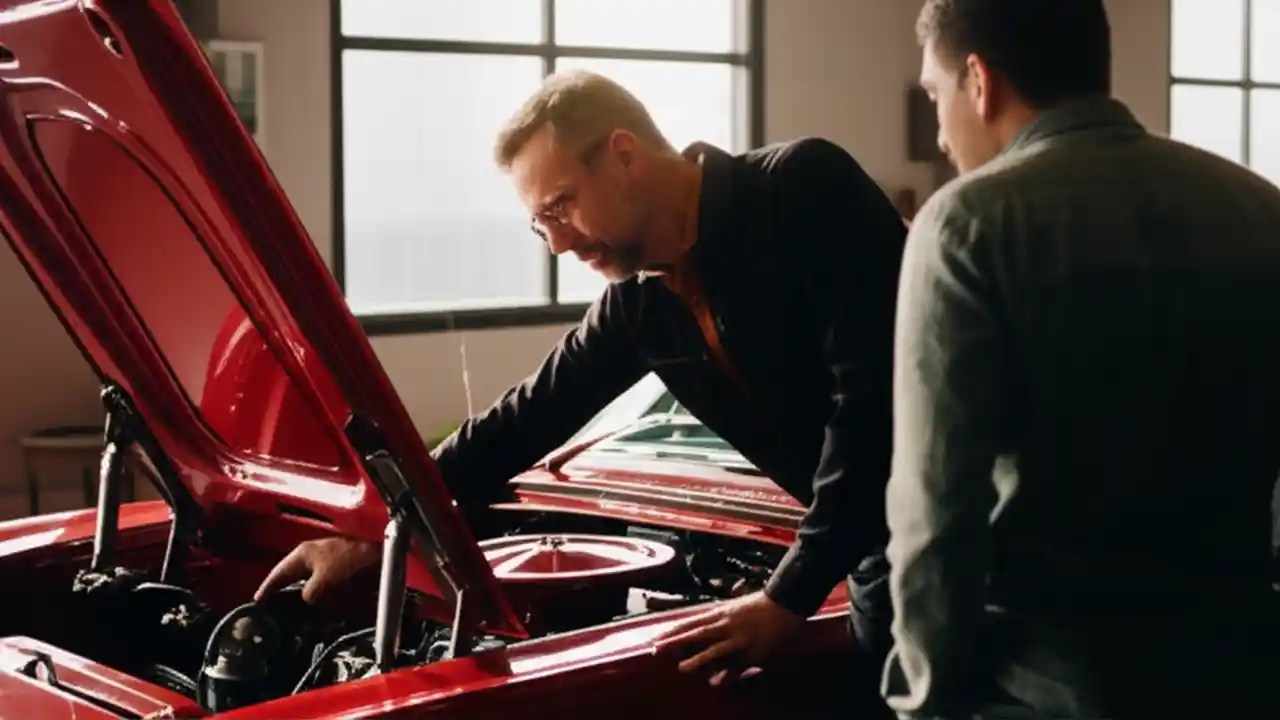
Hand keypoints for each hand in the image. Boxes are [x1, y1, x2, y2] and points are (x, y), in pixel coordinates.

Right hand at [253, 537, 379, 603]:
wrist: (379, 550)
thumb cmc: (350, 558)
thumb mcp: (324, 578)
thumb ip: (310, 593)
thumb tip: (308, 600)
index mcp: (302, 555)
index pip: (278, 574)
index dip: (266, 589)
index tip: (256, 604)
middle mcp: (311, 558)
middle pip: (291, 580)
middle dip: (284, 596)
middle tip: (276, 614)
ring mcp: (325, 563)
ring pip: (309, 586)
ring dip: (305, 600)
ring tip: (298, 617)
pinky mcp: (339, 571)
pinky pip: (324, 588)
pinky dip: (322, 599)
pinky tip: (323, 610)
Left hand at [654, 590, 805, 685]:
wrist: (785, 602)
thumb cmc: (759, 604)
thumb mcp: (733, 606)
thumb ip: (717, 616)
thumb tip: (701, 624)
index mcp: (721, 613)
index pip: (691, 622)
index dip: (673, 631)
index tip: (657, 637)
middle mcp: (726, 624)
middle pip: (696, 634)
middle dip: (676, 642)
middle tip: (658, 649)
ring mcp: (739, 638)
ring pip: (715, 650)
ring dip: (698, 659)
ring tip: (682, 667)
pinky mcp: (753, 650)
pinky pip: (737, 665)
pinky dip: (726, 675)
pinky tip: (715, 682)